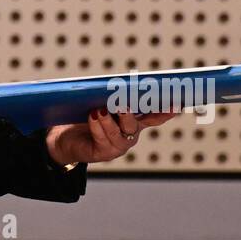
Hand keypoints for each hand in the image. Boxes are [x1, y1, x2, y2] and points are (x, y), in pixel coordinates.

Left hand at [46, 108, 180, 164]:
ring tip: (101, 108)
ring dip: (110, 119)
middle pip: (135, 125)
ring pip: (118, 133)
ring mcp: (118, 146)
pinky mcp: (104, 153)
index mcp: (134, 122)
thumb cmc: (85, 116)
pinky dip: (97, 126)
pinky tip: (93, 115)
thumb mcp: (100, 103)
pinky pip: (103, 139)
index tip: (176, 104)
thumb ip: (111, 97)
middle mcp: (129, 136)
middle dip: (130, 114)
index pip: (154, 117)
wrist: (64, 137)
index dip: (165, 112)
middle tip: (123, 102)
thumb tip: (118, 85)